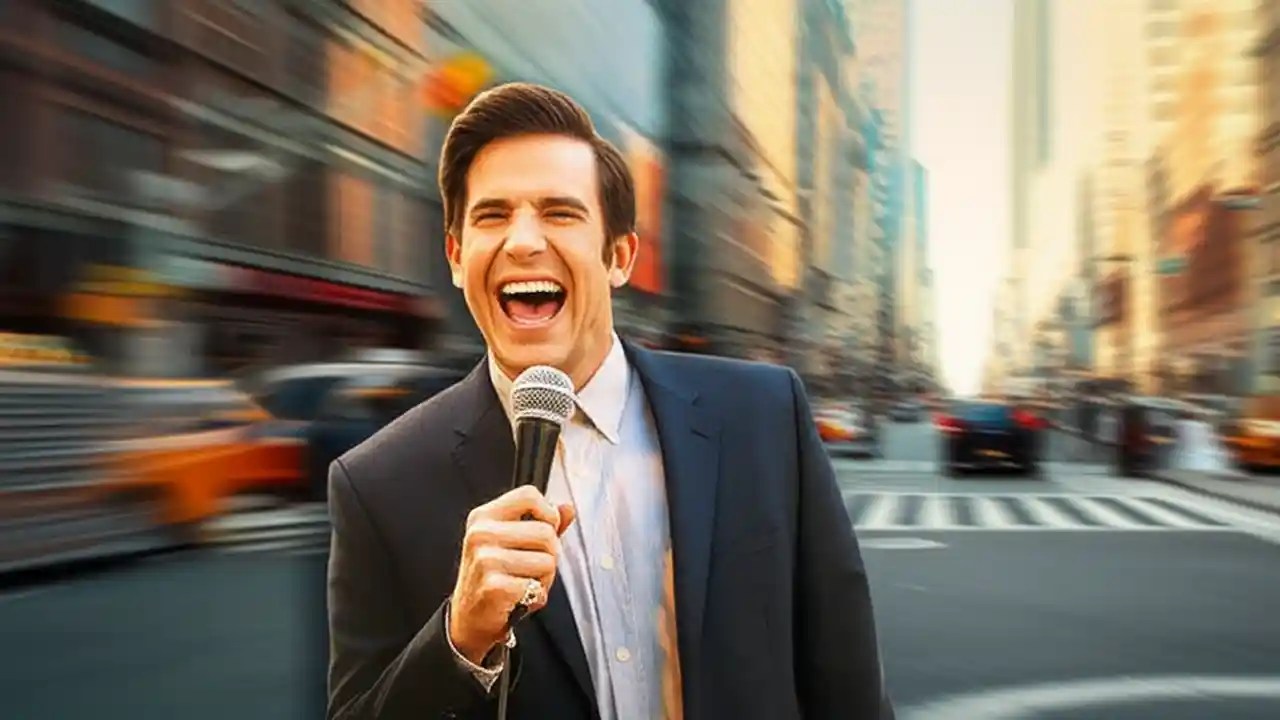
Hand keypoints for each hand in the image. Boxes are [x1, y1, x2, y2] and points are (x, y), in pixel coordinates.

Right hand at [448, 485, 575, 664]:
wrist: (469, 618)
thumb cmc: (494, 577)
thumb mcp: (512, 543)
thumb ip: (542, 523)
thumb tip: (568, 508)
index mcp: (484, 517)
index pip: (529, 496)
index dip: (548, 513)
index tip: (546, 529)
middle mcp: (481, 534)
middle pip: (546, 532)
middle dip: (549, 555)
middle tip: (531, 569)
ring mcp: (485, 560)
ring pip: (547, 561)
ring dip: (544, 579)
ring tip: (524, 584)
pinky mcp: (493, 587)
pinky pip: (538, 587)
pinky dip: (536, 597)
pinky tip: (519, 599)